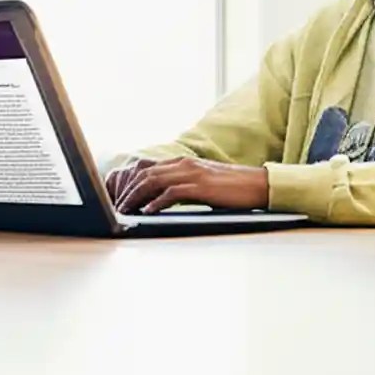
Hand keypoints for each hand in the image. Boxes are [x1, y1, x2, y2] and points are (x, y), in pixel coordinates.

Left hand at [112, 157, 268, 214]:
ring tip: (125, 211)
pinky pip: (172, 193)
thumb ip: (180, 186)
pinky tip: (148, 212)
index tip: (118, 198)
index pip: (145, 168)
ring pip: (153, 181)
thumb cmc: (230, 188)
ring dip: (135, 197)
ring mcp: (192, 174)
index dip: (128, 182)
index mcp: (181, 162)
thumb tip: (158, 200)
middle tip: (116, 207)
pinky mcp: (201, 187)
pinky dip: (156, 203)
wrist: (257, 185)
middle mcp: (183, 164)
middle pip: (144, 174)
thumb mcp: (200, 183)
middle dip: (126, 191)